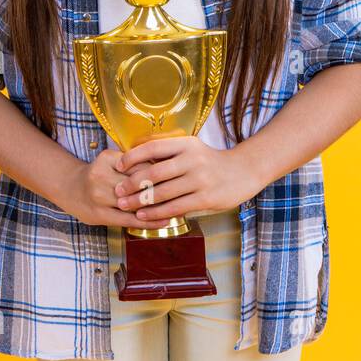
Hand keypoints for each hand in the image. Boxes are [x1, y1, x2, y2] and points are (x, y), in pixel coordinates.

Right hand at [63, 149, 174, 230]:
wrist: (71, 189)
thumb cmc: (99, 173)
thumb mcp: (113, 160)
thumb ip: (136, 161)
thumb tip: (168, 162)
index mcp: (107, 158)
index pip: (141, 164)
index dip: (161, 171)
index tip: (180, 174)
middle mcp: (101, 176)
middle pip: (139, 183)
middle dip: (163, 188)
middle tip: (186, 189)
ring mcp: (99, 196)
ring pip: (136, 202)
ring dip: (160, 206)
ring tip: (181, 206)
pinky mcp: (100, 214)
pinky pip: (129, 219)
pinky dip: (150, 221)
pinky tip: (165, 221)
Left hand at [112, 133, 261, 220]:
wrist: (243, 172)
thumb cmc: (210, 162)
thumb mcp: (191, 148)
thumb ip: (169, 153)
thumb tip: (136, 160)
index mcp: (186, 144)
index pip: (152, 148)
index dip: (132, 157)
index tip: (118, 165)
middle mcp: (191, 159)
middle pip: (153, 173)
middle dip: (131, 184)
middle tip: (117, 191)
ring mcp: (199, 179)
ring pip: (162, 193)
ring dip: (139, 201)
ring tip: (125, 205)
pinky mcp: (205, 198)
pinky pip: (174, 207)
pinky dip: (156, 213)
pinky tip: (143, 216)